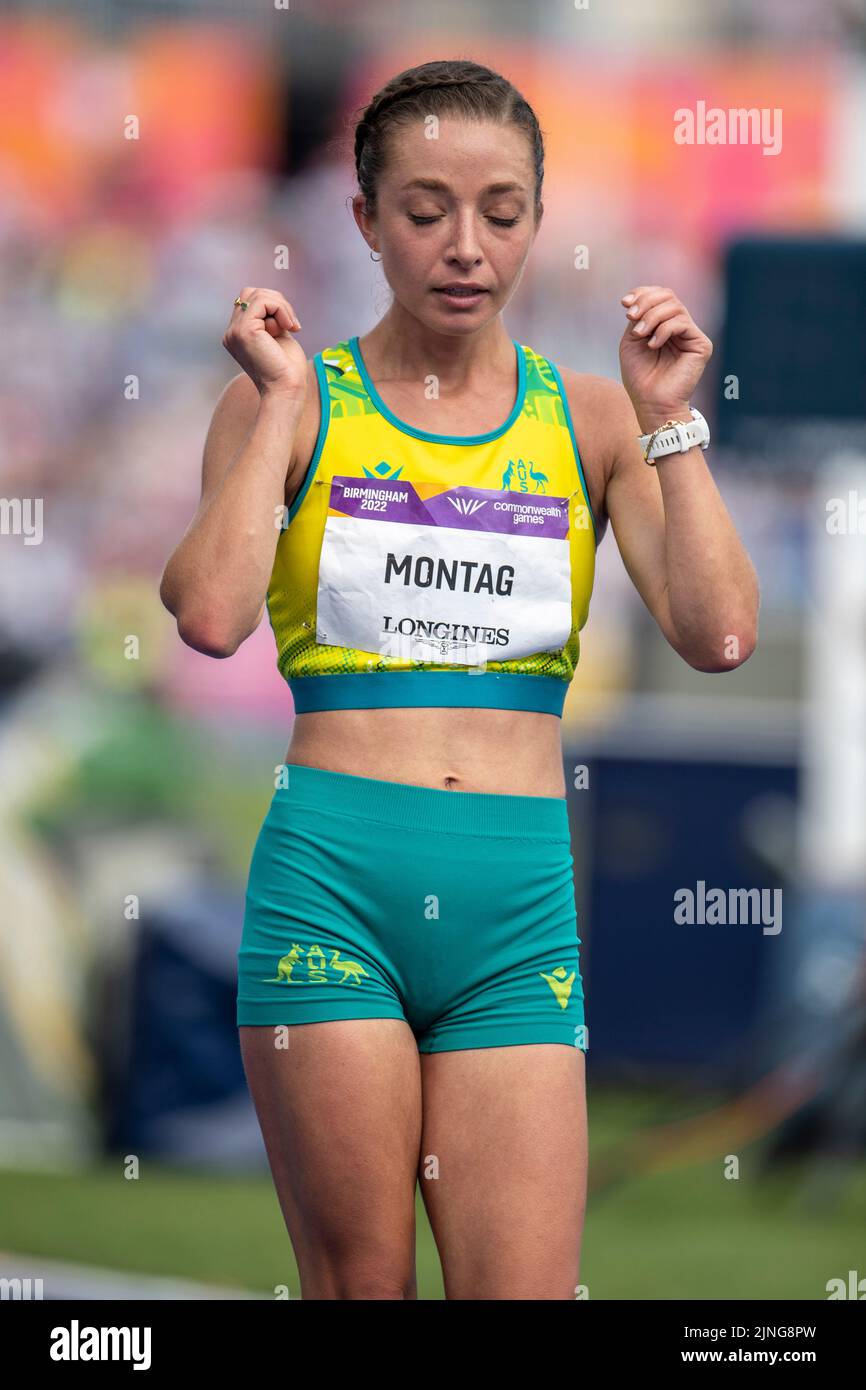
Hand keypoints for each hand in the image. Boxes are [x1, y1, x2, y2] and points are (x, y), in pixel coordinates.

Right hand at [222, 287, 307, 402]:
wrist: (287, 390)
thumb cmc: (287, 369)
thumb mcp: (278, 336)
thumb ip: (271, 318)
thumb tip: (274, 299)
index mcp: (237, 335)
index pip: (249, 301)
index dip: (273, 306)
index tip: (290, 325)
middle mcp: (231, 332)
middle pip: (251, 293)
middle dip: (277, 302)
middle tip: (292, 324)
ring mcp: (235, 331)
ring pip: (257, 294)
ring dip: (281, 306)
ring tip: (291, 326)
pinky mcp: (244, 330)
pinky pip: (263, 301)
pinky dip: (281, 309)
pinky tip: (289, 327)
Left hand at [618, 286, 711, 426]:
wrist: (651, 404)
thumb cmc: (640, 377)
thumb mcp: (631, 341)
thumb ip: (638, 317)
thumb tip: (641, 298)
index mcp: (664, 324)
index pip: (659, 296)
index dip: (642, 293)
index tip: (624, 303)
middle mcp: (680, 327)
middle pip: (667, 295)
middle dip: (645, 302)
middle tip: (630, 316)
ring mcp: (691, 335)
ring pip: (674, 306)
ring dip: (651, 317)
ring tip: (639, 335)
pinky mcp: (701, 344)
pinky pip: (682, 322)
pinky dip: (663, 330)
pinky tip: (653, 345)